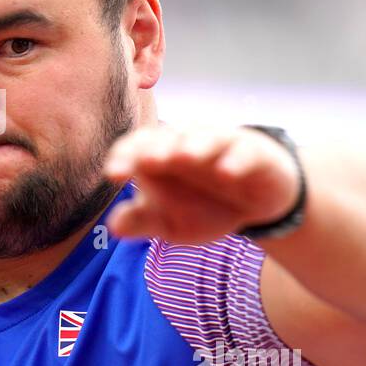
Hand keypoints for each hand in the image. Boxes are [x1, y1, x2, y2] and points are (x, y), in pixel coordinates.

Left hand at [103, 125, 300, 244]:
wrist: (252, 204)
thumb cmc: (201, 206)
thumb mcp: (170, 222)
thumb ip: (142, 221)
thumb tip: (113, 227)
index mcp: (159, 156)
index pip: (134, 148)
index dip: (122, 157)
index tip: (113, 175)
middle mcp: (186, 144)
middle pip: (166, 140)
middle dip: (155, 149)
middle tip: (146, 161)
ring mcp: (220, 145)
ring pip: (204, 139)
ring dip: (194, 146)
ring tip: (184, 157)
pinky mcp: (252, 152)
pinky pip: (243, 152)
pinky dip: (236, 161)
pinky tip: (227, 174)